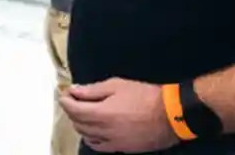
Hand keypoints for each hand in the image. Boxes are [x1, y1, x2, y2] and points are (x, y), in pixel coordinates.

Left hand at [60, 78, 178, 152]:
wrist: (171, 114)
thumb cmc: (145, 96)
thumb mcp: (117, 85)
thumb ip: (93, 90)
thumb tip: (74, 91)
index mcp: (101, 113)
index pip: (74, 110)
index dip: (65, 101)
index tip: (63, 94)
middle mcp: (104, 131)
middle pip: (78, 123)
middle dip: (71, 111)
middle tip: (72, 101)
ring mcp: (113, 142)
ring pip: (87, 136)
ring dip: (80, 125)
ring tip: (81, 114)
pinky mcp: (122, 149)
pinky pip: (99, 147)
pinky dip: (91, 138)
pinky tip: (92, 132)